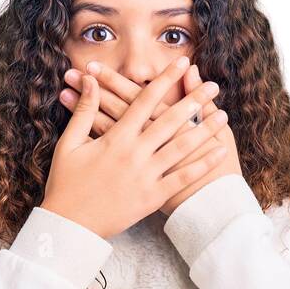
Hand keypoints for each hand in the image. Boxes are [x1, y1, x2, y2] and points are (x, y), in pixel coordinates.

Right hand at [40, 58, 230, 238]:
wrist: (70, 225)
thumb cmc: (66, 183)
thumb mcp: (69, 143)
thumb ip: (83, 110)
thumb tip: (89, 79)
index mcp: (116, 137)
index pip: (145, 100)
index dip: (165, 79)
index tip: (183, 63)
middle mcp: (135, 153)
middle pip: (170, 120)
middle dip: (194, 100)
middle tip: (214, 86)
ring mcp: (146, 175)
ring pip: (181, 147)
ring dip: (204, 129)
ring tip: (223, 114)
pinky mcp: (153, 197)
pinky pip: (183, 179)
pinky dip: (202, 165)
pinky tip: (220, 152)